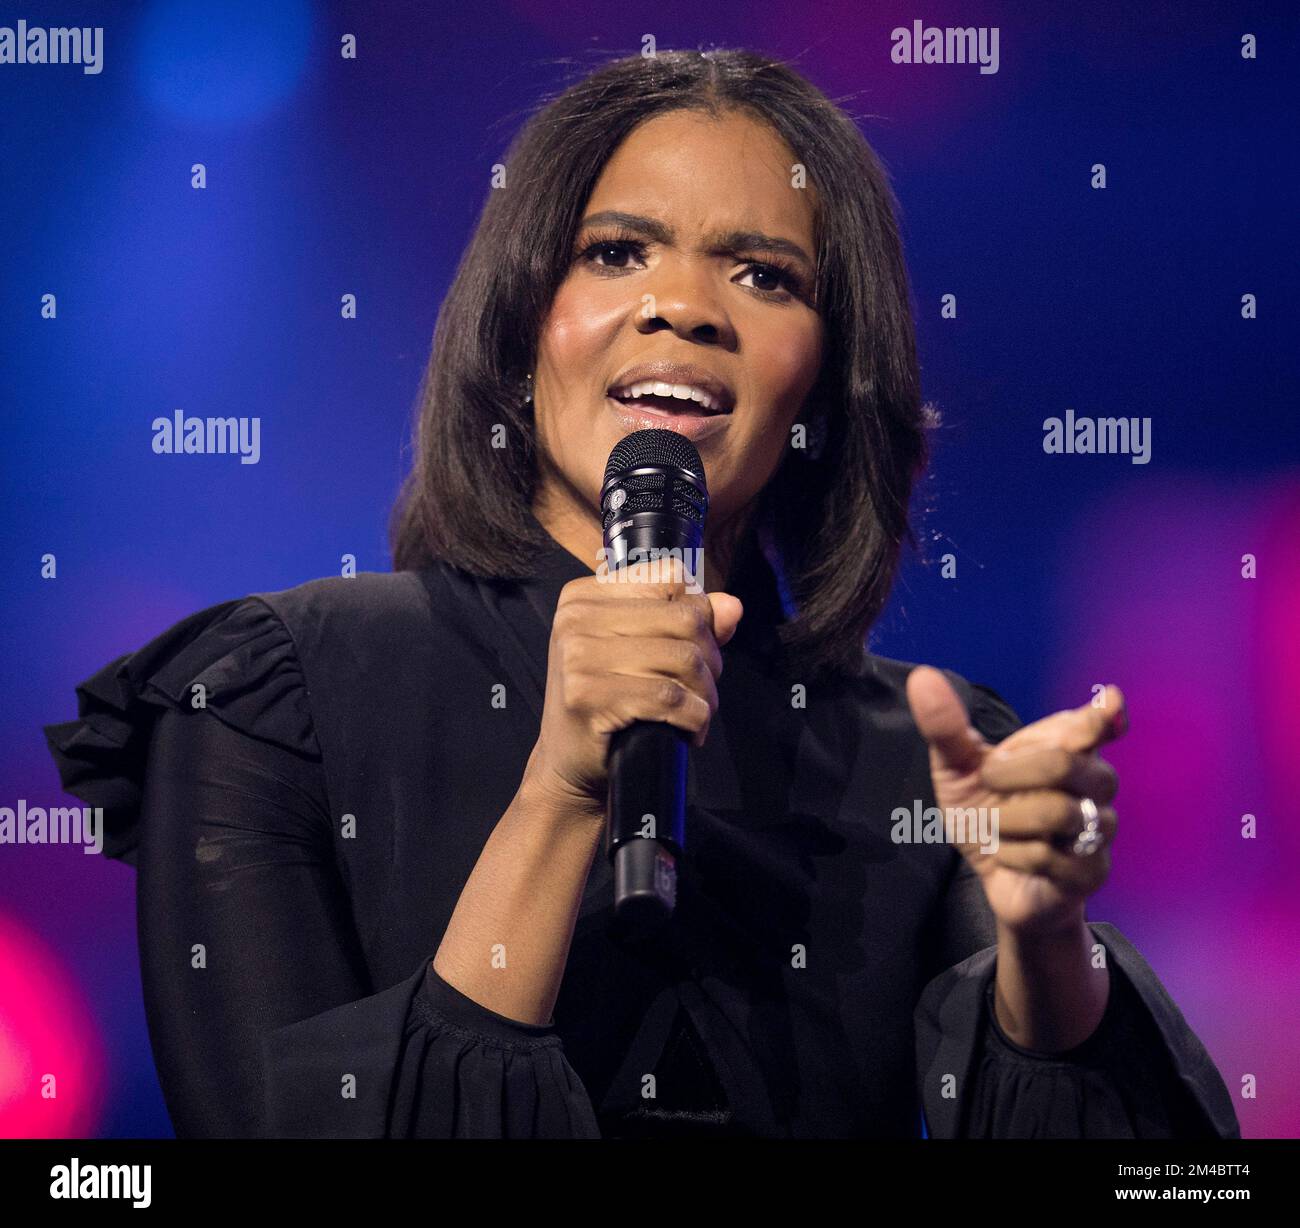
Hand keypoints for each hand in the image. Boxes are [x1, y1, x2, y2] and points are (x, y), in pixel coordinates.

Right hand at [526, 557, 743, 820]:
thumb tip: (733, 606)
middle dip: (710, 658)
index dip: (699, 613)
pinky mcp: (588, 696)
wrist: (568, 763)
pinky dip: (694, 717)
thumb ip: (687, 622)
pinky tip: (688, 730)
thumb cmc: (607, 701)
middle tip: (703, 688)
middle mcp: (576, 619)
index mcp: (584, 596)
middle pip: (685, 618)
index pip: (670, 577)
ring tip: (697, 712)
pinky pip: (669, 697)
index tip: (695, 648)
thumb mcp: (641, 651)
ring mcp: (579, 657)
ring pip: (684, 658)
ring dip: (705, 692)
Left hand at [905, 667, 1125, 936]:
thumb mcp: (957, 770)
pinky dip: (1010, 855)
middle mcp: (1094, 783)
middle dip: (1010, 773)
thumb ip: (946, 728)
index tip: (1110, 702)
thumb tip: (923, 677)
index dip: (1102, 716)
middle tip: (988, 782)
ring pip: (1056, 812)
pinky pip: (1046, 857)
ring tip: (994, 827)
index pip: (1093, 726)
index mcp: (1066, 747)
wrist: (994, 876)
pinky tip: (1008, 855)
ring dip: (1005, 821)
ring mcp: (1099, 828)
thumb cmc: (986, 810)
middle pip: (1065, 763)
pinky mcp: (1091, 872)